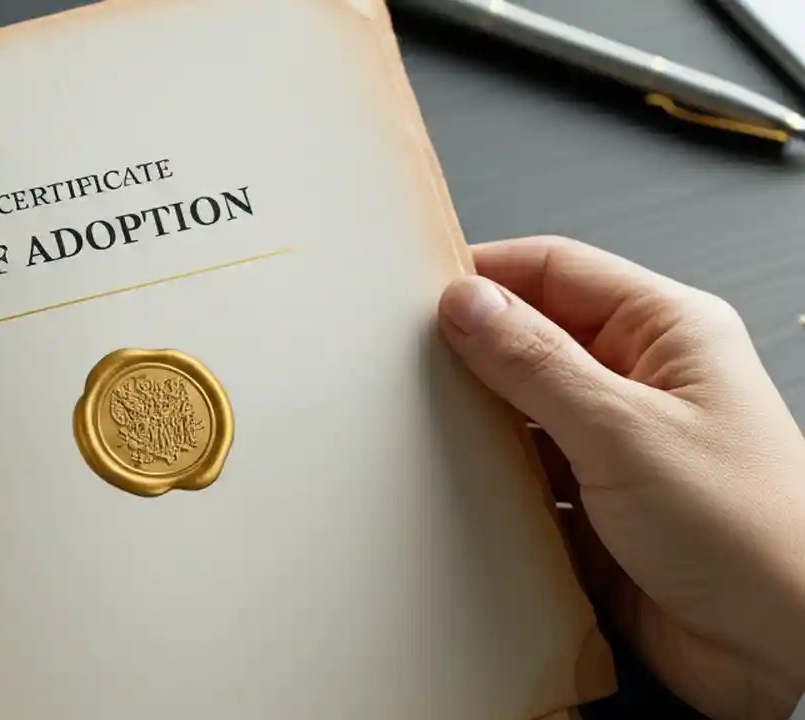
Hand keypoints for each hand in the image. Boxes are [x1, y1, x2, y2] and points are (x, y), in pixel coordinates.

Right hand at [437, 236, 804, 719]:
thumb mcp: (624, 430)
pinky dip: (494, 490)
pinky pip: (528, 483)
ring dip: (482, 430)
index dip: (486, 274)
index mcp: (668, 333)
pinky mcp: (600, 511)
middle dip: (473, 357)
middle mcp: (644, 383)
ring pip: (525, 416)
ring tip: (427, 433)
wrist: (787, 648)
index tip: (415, 294)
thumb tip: (468, 303)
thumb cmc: (752, 532)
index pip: (557, 270)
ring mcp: (620, 449)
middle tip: (406, 368)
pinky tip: (462, 497)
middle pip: (535, 342)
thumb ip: (536, 363)